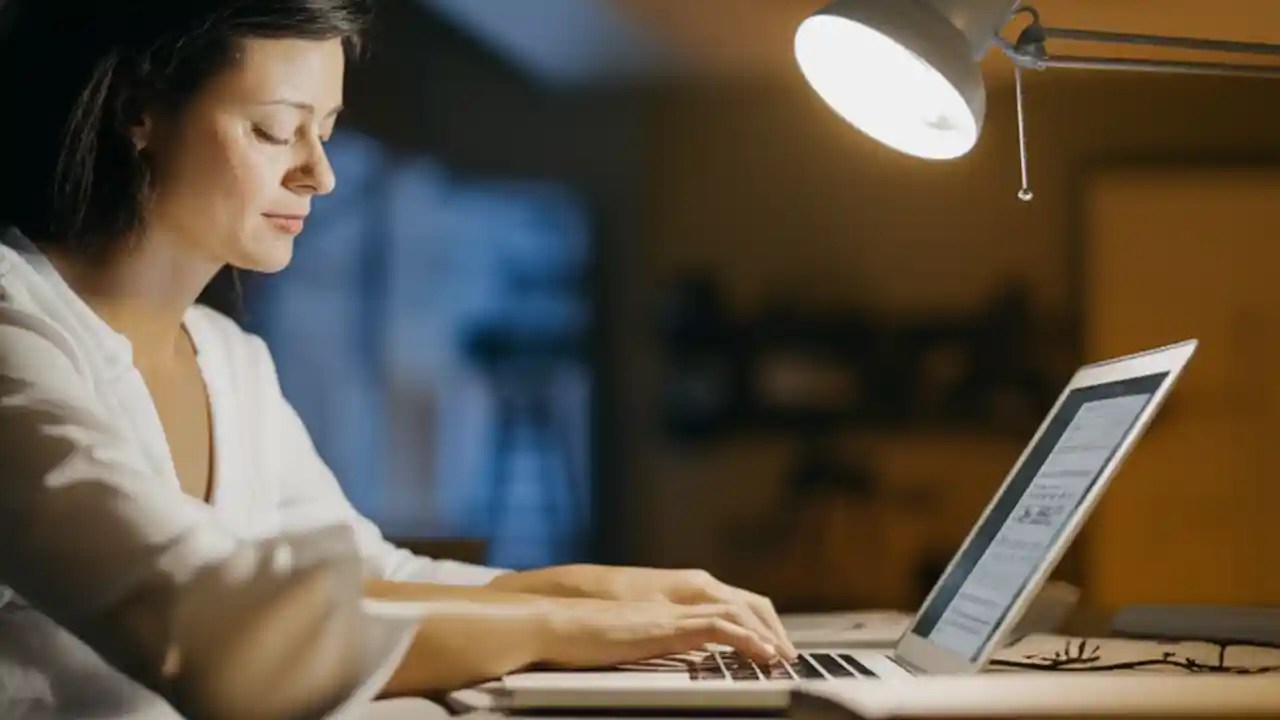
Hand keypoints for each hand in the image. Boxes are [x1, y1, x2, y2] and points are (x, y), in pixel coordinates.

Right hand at [536, 598, 781, 667]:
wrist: (559, 623)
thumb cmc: (587, 635)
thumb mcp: (634, 640)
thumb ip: (660, 642)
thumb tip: (680, 654)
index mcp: (673, 606)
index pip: (726, 608)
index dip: (754, 625)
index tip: (771, 649)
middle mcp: (679, 602)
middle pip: (741, 605)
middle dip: (769, 629)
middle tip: (787, 655)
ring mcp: (674, 611)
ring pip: (735, 614)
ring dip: (764, 635)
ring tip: (783, 658)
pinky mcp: (668, 626)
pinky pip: (716, 627)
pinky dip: (744, 638)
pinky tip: (760, 654)